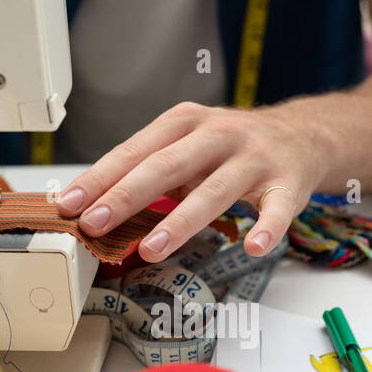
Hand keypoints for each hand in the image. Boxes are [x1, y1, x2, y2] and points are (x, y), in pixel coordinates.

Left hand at [56, 102, 324, 261]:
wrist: (301, 135)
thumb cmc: (230, 147)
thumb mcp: (187, 144)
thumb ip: (148, 169)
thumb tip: (93, 206)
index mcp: (185, 122)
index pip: (133, 151)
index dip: (99, 179)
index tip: (69, 205)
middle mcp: (218, 135)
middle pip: (167, 167)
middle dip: (127, 197)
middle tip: (96, 224)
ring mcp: (254, 158)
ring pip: (213, 191)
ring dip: (180, 222)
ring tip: (150, 248)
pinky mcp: (287, 182)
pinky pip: (277, 209)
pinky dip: (267, 228)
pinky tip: (254, 246)